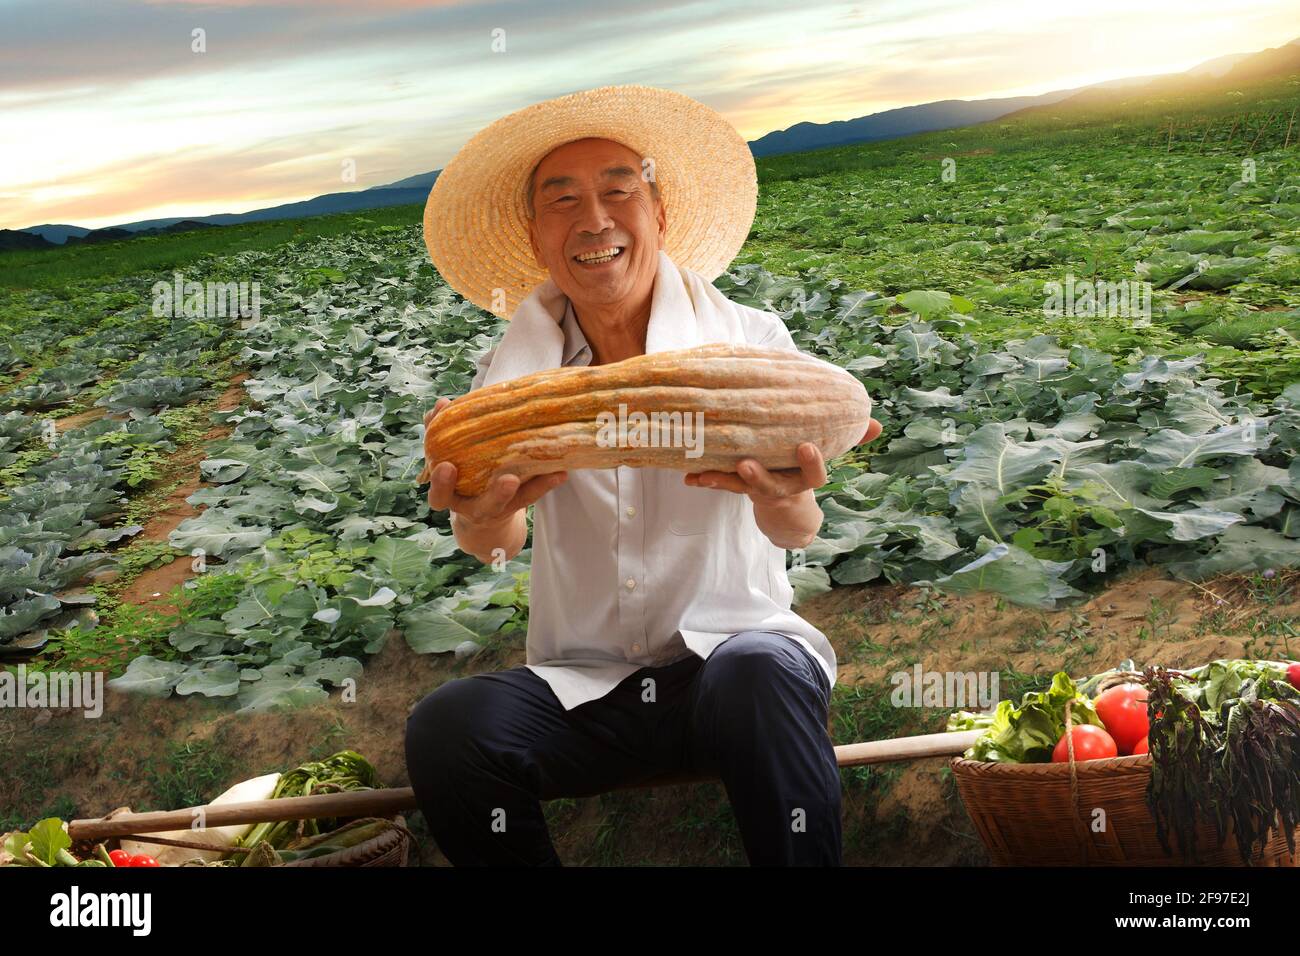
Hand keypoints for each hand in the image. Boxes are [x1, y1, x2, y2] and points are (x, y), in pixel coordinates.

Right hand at [421, 396, 567, 522]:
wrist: (483, 515)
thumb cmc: (461, 475)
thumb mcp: (446, 456)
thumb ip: (440, 432)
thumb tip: (442, 404)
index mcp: (449, 497)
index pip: (439, 496)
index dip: (441, 484)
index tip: (447, 467)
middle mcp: (473, 507)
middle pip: (482, 507)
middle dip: (495, 494)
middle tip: (508, 480)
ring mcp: (497, 509)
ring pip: (512, 503)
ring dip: (529, 488)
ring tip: (546, 472)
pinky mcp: (517, 505)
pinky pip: (532, 495)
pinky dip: (545, 482)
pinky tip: (560, 471)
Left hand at [682, 417, 883, 502]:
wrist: (787, 516)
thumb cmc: (803, 471)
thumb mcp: (824, 458)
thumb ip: (849, 438)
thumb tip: (878, 424)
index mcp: (804, 478)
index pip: (813, 475)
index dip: (811, 462)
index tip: (807, 447)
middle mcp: (782, 488)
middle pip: (771, 485)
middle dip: (758, 477)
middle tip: (746, 466)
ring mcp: (760, 492)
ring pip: (741, 488)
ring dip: (723, 480)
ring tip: (703, 474)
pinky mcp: (741, 491)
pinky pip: (722, 485)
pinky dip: (705, 479)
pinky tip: (688, 476)